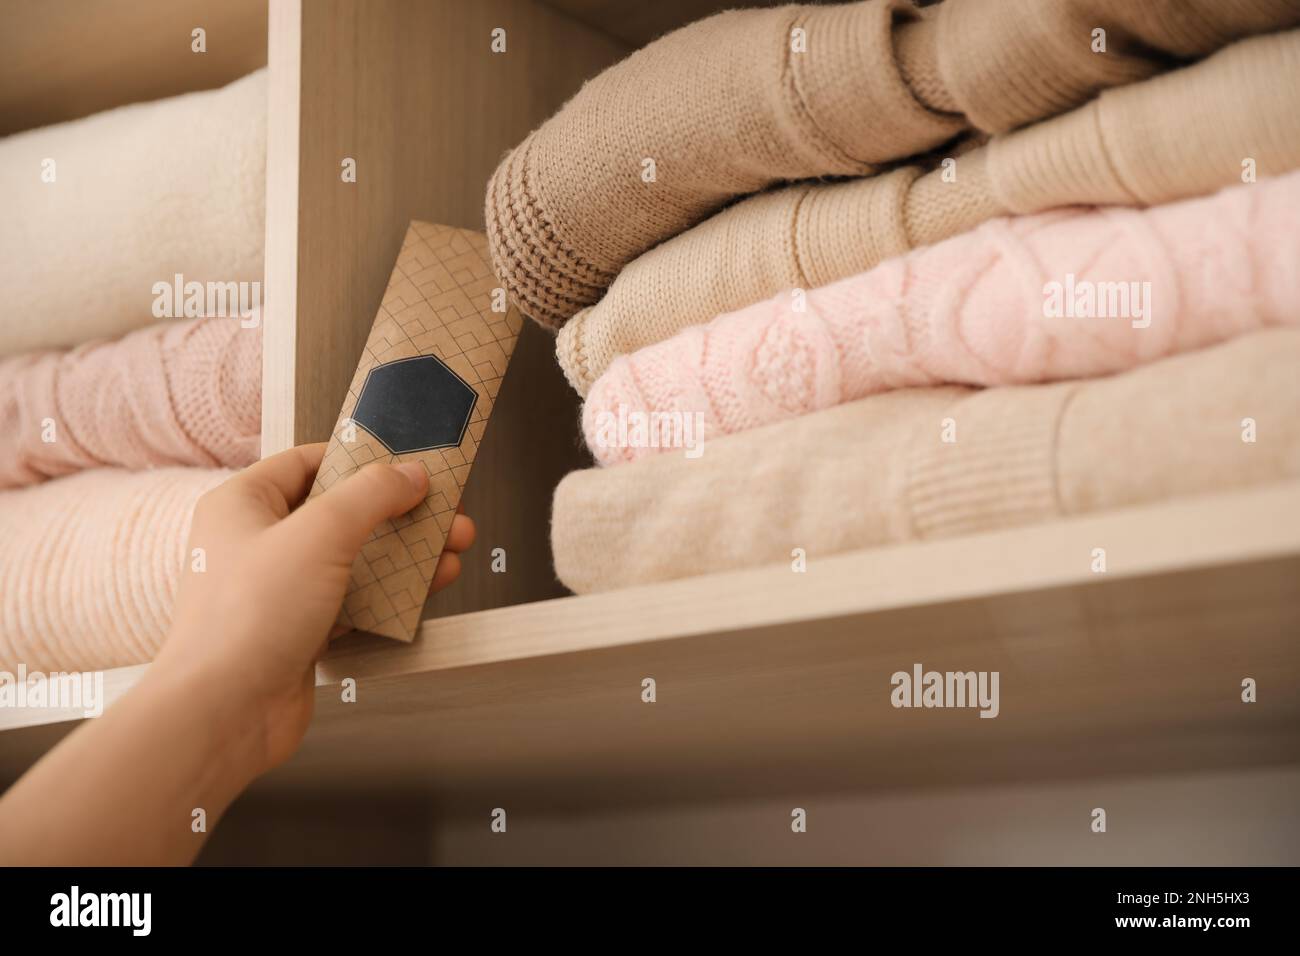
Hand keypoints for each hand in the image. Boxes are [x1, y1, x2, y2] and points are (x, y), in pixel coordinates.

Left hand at [152, 443, 473, 779]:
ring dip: (405, 556)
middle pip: (342, 513)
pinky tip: (426, 591)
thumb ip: (371, 495)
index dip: (362, 459)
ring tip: (451, 552)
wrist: (223, 713)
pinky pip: (354, 602)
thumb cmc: (245, 620)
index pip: (309, 462)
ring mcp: (279, 590)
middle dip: (401, 513)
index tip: (408, 463)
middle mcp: (258, 543)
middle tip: (446, 513)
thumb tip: (408, 473)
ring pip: (354, 559)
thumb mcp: (320, 534)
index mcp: (243, 504)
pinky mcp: (300, 632)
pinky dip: (391, 596)